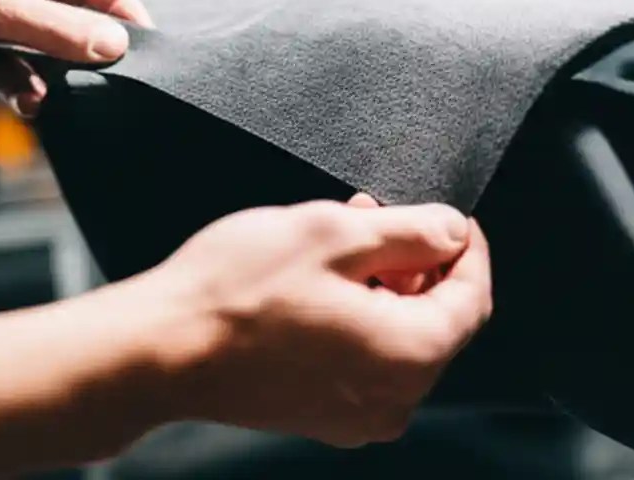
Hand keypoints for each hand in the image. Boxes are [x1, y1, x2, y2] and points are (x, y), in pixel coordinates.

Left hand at [0, 0, 152, 114]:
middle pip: (72, 13)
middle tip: (103, 80)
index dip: (121, 8)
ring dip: (49, 73)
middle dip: (83, 48)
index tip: (140, 47)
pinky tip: (23, 102)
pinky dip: (19, 85)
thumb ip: (55, 28)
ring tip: (53, 96)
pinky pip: (10, 66)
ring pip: (42, 46)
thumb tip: (115, 45)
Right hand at [119, 194, 492, 447]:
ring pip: (400, 338)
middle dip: (418, 264)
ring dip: (385, 286)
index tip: (449, 216)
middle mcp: (394, 399)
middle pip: (438, 320)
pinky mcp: (324, 416)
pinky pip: (367, 360)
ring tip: (342, 239)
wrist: (161, 351)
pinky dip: (360, 318)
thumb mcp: (333, 234)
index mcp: (410, 355)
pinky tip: (323, 282)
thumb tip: (453, 231)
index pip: (473, 297)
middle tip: (377, 216)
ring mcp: (358, 416)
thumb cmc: (238, 291)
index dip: (467, 248)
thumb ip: (410, 232)